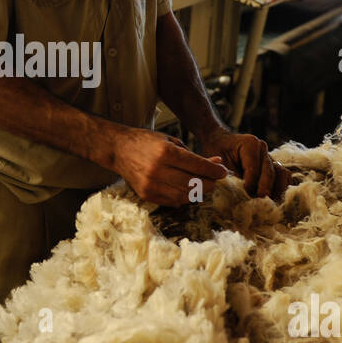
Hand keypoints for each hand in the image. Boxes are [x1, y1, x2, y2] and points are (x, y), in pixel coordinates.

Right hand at [110, 128, 229, 206]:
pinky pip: (173, 201)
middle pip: (195, 183)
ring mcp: (151, 184)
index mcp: (166, 152)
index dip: (215, 171)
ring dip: (198, 192)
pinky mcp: (146, 195)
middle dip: (210, 183)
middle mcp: (158, 169)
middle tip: (214, 180)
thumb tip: (217, 164)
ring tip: (201, 184)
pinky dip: (184, 197)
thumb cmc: (147, 142)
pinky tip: (186, 189)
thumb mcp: (172, 141)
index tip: (223, 172)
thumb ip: (194, 155)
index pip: (199, 166)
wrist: (118, 149)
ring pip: (185, 196)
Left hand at [201, 128, 291, 202]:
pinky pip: (284, 177)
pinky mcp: (273, 166)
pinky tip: (273, 200)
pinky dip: (281, 188)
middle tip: (258, 202)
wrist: (219, 142)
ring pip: (282, 174)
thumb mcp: (219, 162)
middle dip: (264, 189)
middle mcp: (263, 149)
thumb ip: (229, 176)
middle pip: (270, 173)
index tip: (245, 196)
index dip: (250, 186)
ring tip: (268, 203)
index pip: (253, 170)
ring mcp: (270, 157)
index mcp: (250, 144)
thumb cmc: (217, 152)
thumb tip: (240, 194)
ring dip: (276, 190)